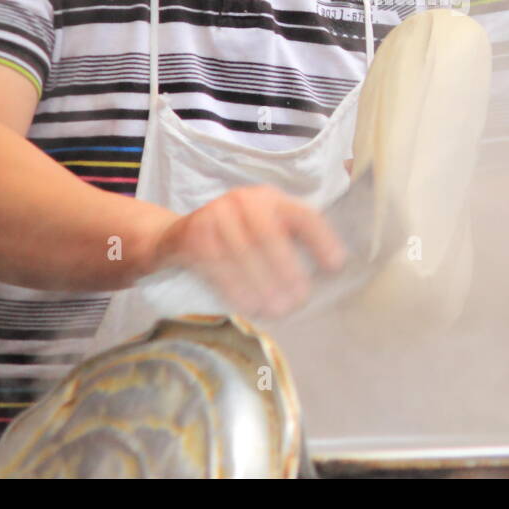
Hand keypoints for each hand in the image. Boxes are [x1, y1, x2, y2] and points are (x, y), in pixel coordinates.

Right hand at [151, 185, 346, 317]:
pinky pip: (217, 263)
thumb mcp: (260, 233)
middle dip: (287, 268)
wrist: (173, 239)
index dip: (321, 239)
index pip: (302, 214)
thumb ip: (289, 247)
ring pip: (244, 250)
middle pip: (270, 233)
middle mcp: (246, 200)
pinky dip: (235, 287)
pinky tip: (248, 306)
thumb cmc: (230, 242)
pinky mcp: (194, 233)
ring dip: (262, 284)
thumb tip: (326, 278)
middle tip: (299, 299)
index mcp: (271, 199)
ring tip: (276, 309)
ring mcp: (216, 213)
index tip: (336, 266)